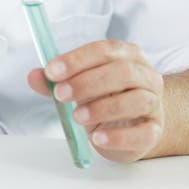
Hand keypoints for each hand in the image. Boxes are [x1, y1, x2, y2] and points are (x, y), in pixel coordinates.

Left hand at [28, 40, 163, 162]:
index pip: (104, 50)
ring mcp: (153, 103)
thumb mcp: (80, 85)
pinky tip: (97, 138)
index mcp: (127, 55)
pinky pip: (142, 132)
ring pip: (135, 100)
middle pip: (122, 71)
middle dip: (87, 82)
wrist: (134, 126)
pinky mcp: (154, 130)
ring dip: (102, 107)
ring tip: (77, 117)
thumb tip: (34, 76)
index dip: (76, 59)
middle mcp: (145, 75)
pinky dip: (118, 136)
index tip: (51, 71)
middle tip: (60, 95)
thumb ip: (57, 80)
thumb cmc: (106, 98)